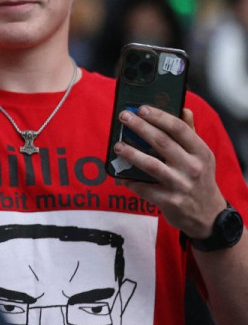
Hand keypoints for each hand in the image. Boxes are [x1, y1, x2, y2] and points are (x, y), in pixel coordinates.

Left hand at [113, 107, 226, 237]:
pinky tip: (120, 176)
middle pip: (162, 142)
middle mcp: (193, 167)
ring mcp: (181, 185)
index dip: (159, 117)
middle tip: (123, 117)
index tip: (141, 108)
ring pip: (151, 165)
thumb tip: (183, 109)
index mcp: (201, 152)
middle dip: (140, 127)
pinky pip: (144, 188)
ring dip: (131, 154)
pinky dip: (130, 181)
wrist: (208, 216)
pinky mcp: (170, 201)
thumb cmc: (200, 180)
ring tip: (117, 146)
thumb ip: (190, 133)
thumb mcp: (202, 157)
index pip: (179, 129)